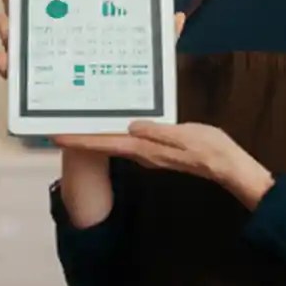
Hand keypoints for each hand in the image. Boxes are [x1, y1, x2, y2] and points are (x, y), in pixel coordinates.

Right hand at [0, 0, 185, 78]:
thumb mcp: (143, 65)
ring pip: (18, 47)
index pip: (55, 8)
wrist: (109, 133)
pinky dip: (7, 69)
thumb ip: (156, 42)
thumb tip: (175, 16)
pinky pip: (17, 82)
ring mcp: (43, 71)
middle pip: (30, 22)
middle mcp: (54, 50)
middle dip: (15, 5)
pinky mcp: (37, 96)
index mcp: (76, 36)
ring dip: (7, 33)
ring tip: (5, 22)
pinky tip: (4, 60)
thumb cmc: (122, 93)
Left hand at [53, 121, 275, 209]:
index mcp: (146, 149)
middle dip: (83, 134)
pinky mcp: (158, 149)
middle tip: (59, 123)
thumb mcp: (186, 136)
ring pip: (115, 141)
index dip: (82, 139)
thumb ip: (159, 132)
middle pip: (106, 143)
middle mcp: (143, 153)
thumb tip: (132, 126)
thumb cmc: (210, 150)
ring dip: (97, 132)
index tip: (58, 135)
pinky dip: (115, 131)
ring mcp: (150, 153)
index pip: (107, 143)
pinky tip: (114, 122)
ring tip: (79, 120)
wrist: (227, 166)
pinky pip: (129, 139)